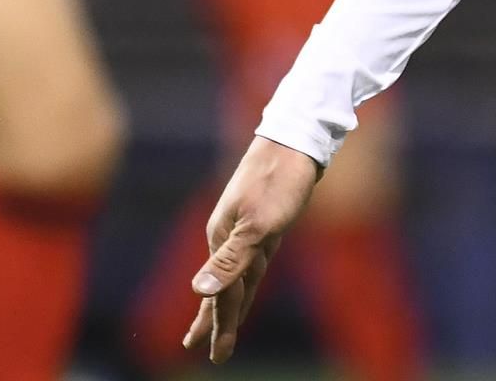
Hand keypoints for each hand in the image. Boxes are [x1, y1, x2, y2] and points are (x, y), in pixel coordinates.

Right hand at [183, 137, 322, 362]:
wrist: (295, 139)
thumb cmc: (279, 181)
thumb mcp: (258, 223)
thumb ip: (230, 259)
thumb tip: (200, 292)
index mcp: (223, 241)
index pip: (223, 294)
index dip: (221, 326)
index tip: (216, 356)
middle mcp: (229, 237)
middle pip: (224, 289)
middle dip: (217, 321)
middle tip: (209, 352)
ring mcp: (246, 228)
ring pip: (238, 276)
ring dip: (229, 302)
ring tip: (220, 327)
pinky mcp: (265, 220)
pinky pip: (252, 260)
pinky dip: (247, 278)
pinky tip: (246, 283)